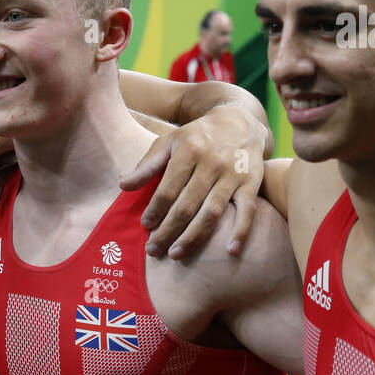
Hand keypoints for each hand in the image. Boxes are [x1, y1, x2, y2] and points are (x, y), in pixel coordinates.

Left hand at [119, 103, 267, 258]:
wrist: (240, 121)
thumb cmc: (198, 136)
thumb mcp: (170, 142)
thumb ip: (147, 165)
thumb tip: (122, 185)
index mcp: (188, 152)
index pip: (167, 189)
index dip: (155, 210)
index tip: (145, 226)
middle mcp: (211, 163)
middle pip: (186, 205)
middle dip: (167, 230)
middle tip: (154, 250)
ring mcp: (233, 175)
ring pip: (211, 212)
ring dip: (193, 237)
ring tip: (176, 254)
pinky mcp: (252, 183)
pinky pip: (248, 211)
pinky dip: (241, 231)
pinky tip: (231, 251)